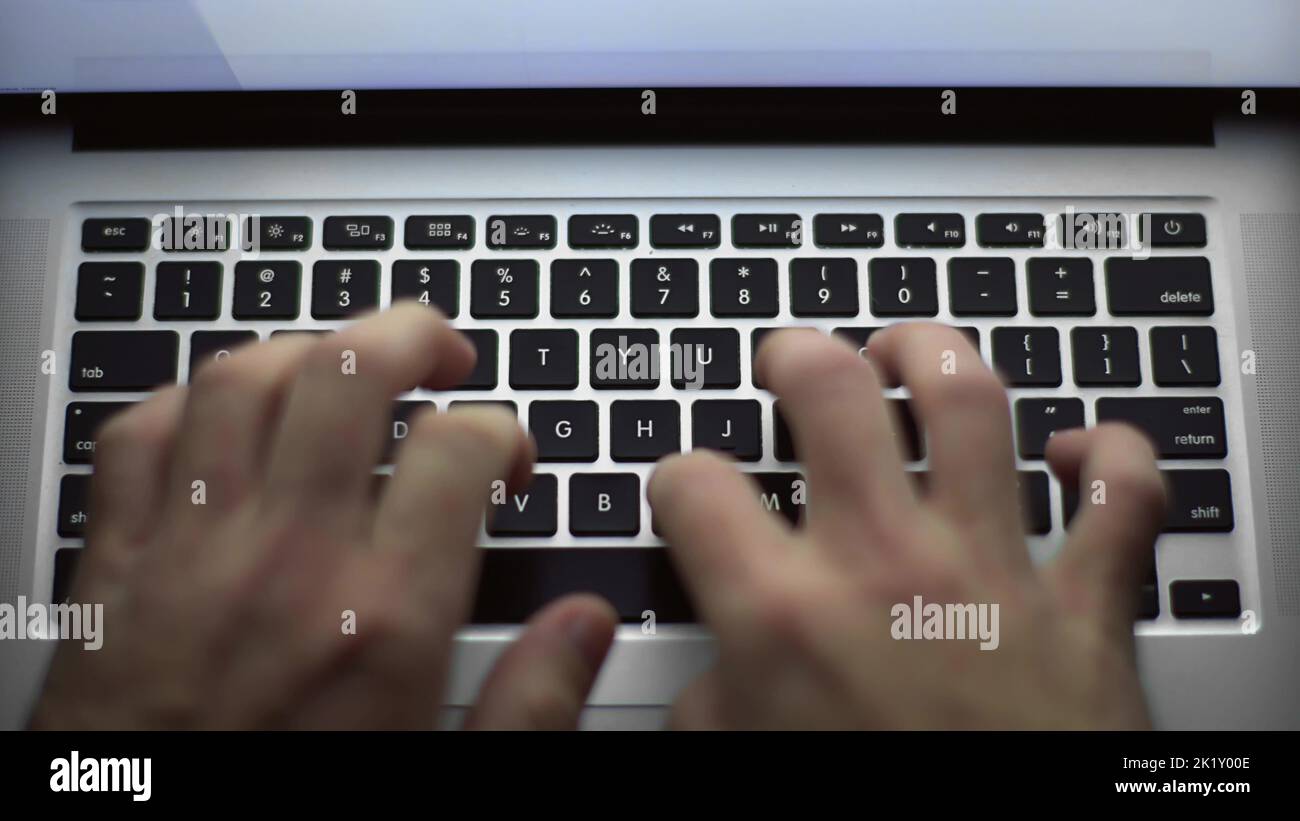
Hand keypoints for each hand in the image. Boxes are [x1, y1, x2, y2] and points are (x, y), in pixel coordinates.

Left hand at [32, 304, 616, 729]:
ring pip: (245, 380)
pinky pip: (141, 434)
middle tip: (438, 350)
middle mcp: (288, 560)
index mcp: (385, 615)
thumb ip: (527, 703)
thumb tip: (584, 625)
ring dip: (307, 352)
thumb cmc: (289, 814)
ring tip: (342, 366)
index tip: (504, 460)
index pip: (459, 446)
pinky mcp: (116, 565)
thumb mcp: (445, 777)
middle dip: (410, 335)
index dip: (501, 430)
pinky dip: (189, 400)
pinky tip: (229, 418)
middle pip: (353, 373)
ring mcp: (191, 551)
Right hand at [650, 324, 1166, 728]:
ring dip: (935, 353)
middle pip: (832, 391)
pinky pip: (1124, 496)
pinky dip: (1112, 456)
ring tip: (907, 348)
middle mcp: (887, 569)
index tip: (688, 489)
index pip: (696, 486)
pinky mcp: (1088, 605)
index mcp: (785, 615)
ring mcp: (994, 573)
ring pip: (971, 402)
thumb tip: (713, 679)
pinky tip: (1077, 450)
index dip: (677, 476)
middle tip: (789, 357)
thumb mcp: (748, 769)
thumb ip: (714, 708)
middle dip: (796, 353)